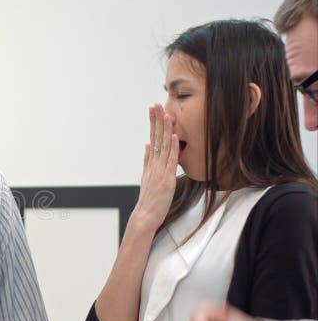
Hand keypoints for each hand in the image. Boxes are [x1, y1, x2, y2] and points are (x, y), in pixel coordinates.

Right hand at [131, 104, 179, 231]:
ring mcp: (160, 171)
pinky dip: (173, 148)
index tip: (153, 109)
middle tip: (155, 105)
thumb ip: (147, 160)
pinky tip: (175, 136)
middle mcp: (154, 164)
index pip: (151, 138)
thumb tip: (147, 145)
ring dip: (166, 130)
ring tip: (167, 114)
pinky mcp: (167, 179)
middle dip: (156, 121)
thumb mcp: (146, 177)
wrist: (145, 216)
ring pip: (164, 146)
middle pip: (155, 138)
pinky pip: (171, 161)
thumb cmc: (149, 199)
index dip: (152, 123)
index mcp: (150, 163)